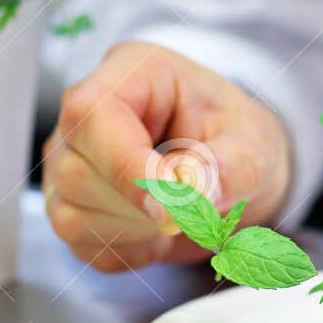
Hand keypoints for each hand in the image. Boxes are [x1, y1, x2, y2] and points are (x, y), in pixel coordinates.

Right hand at [44, 40, 291, 271]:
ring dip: (136, 231)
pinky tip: (157, 230)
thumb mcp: (255, 147)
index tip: (171, 211)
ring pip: (71, 215)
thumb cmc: (236, 140)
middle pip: (76, 171)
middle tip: (194, 208)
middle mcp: (85, 114)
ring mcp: (67, 161)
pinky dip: (128, 250)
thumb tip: (194, 187)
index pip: (94, 113)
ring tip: (179, 214)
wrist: (231, 171)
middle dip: (140, 206)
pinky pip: (81, 245)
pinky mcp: (67, 205)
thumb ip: (232, 166)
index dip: (126, 167)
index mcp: (131, 72)